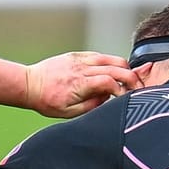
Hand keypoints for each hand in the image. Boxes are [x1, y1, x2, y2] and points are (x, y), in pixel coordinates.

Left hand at [24, 51, 138, 117]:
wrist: (29, 84)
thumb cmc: (46, 101)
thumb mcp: (68, 113)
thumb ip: (91, 106)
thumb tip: (107, 98)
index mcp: (79, 84)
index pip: (109, 81)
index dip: (122, 88)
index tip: (127, 96)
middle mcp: (81, 69)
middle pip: (115, 67)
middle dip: (131, 77)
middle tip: (139, 86)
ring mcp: (79, 60)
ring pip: (110, 58)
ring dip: (124, 67)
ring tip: (129, 77)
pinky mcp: (77, 55)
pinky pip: (99, 56)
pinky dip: (110, 62)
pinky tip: (113, 70)